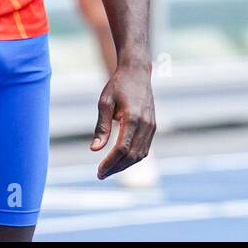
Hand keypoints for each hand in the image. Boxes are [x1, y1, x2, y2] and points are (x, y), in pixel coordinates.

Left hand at [90, 61, 155, 179]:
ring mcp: (151, 126)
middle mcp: (145, 124)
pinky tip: (120, 160)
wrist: (137, 72)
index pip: (122, 148)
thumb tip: (94, 149)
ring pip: (140, 154)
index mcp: (133, 117)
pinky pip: (145, 148)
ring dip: (125, 165)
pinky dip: (133, 158)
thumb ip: (101, 127)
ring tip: (109, 170)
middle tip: (101, 175)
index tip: (99, 171)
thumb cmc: (118, 86)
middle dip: (116, 168)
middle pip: (132, 155)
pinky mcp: (153, 126)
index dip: (110, 163)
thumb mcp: (105, 103)